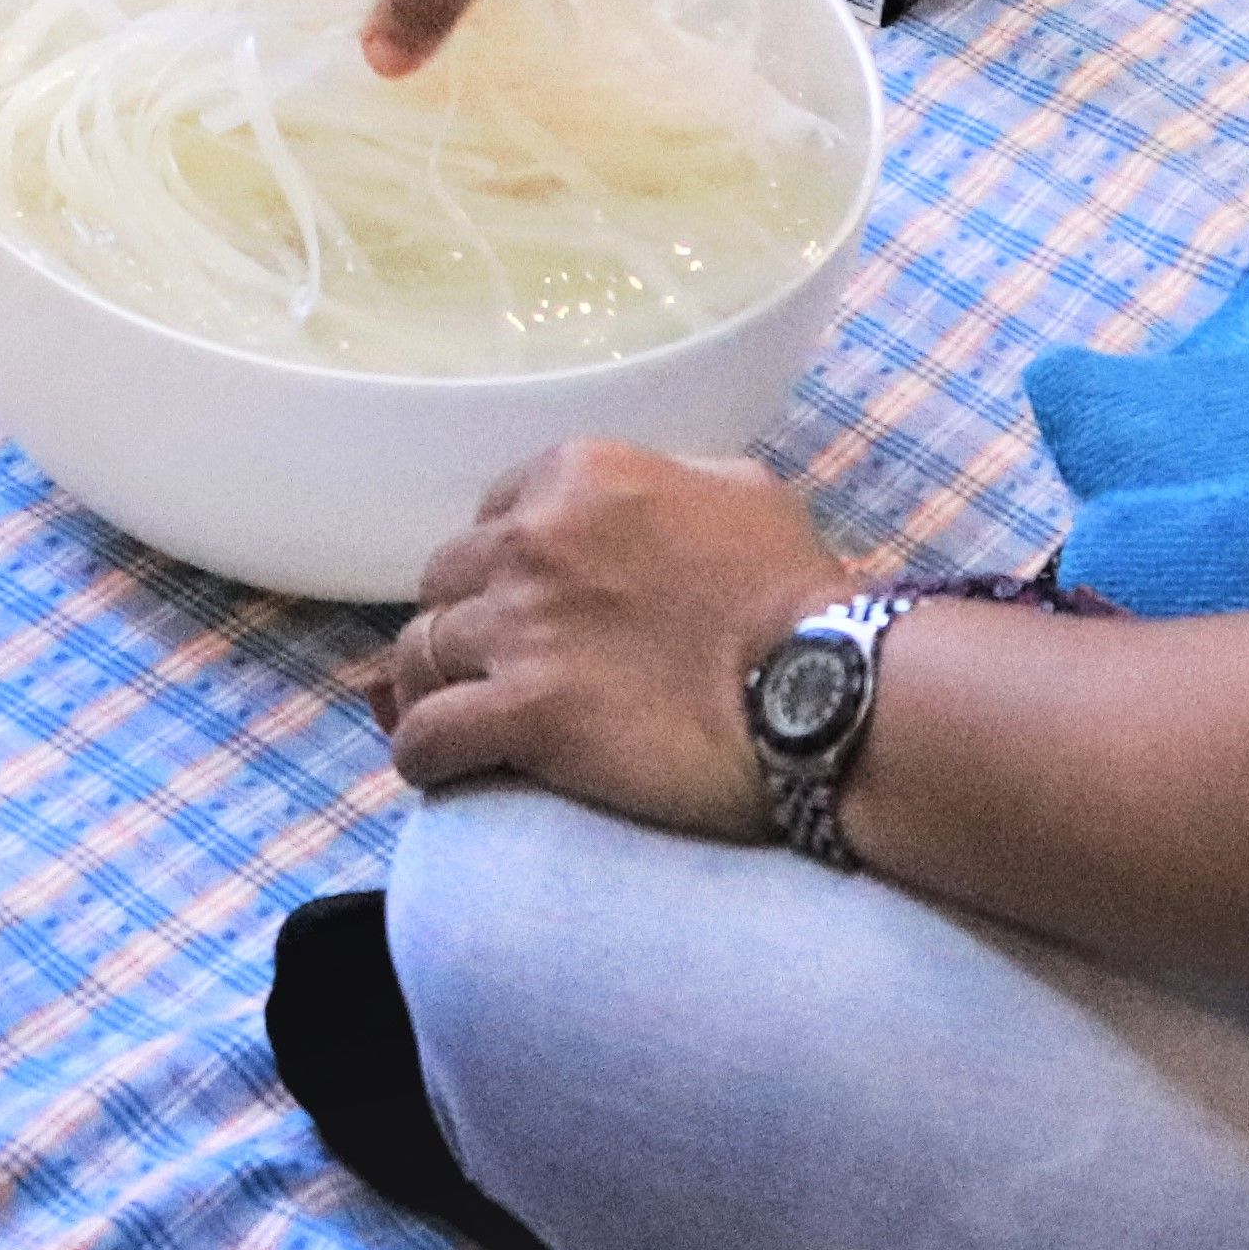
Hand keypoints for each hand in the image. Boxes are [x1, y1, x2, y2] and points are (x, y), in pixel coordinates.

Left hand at [375, 440, 855, 833]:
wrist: (827, 688)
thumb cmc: (802, 596)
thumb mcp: (745, 494)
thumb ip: (677, 481)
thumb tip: (657, 497)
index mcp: (577, 478)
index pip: (491, 515)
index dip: (502, 567)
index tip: (525, 606)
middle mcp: (532, 539)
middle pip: (447, 582)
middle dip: (466, 623)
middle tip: (495, 671)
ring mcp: (520, 625)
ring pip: (421, 654)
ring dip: (433, 689)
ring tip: (454, 723)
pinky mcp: (522, 712)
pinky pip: (427, 736)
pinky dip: (425, 756)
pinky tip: (441, 771)